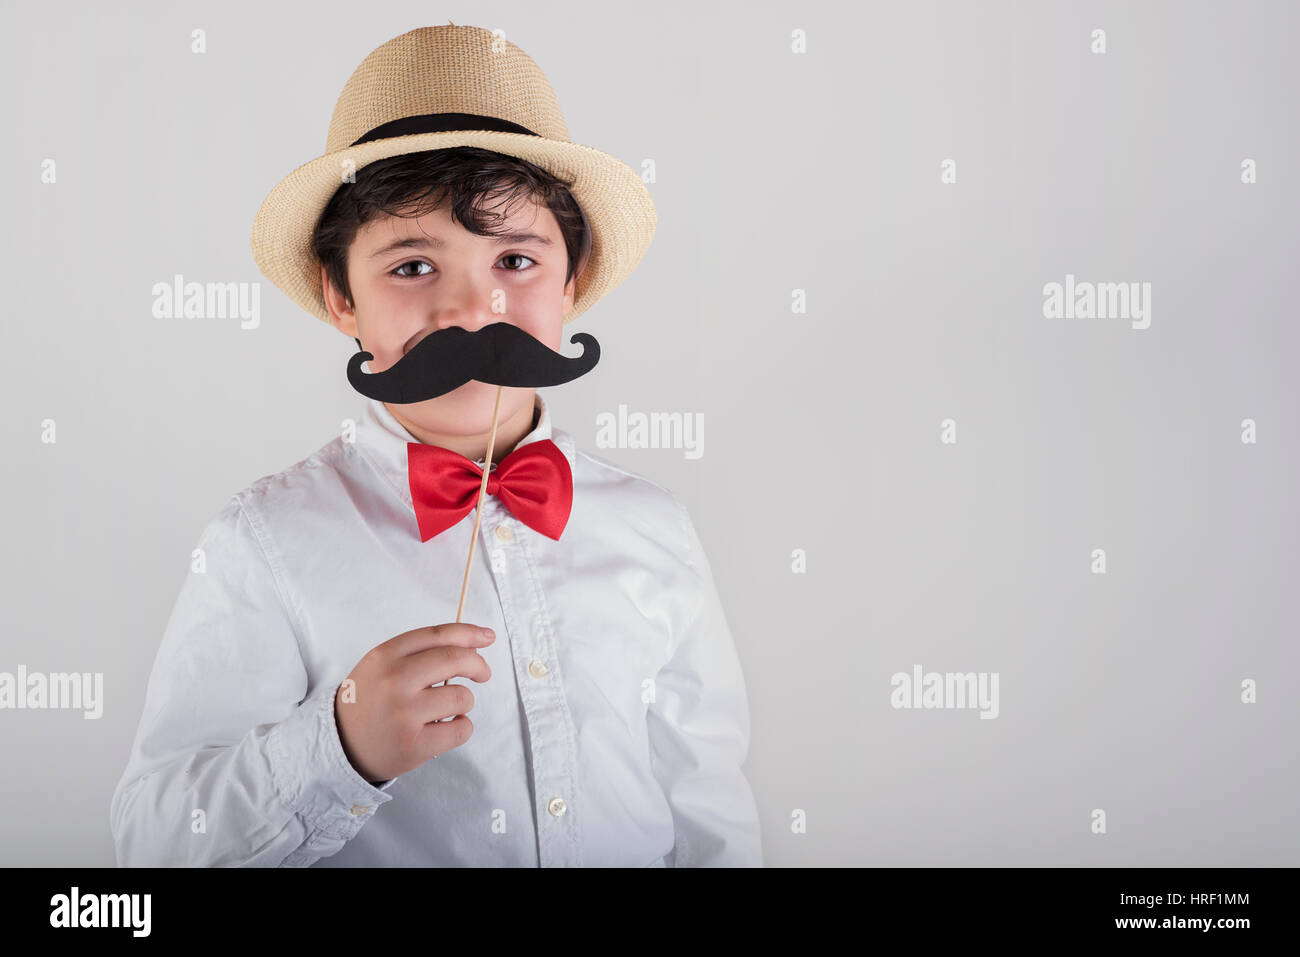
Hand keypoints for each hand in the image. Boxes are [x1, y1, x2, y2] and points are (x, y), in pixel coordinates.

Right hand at [334, 623, 493, 783]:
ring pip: (463, 697)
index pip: (438, 635)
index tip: (487, 637)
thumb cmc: (370, 700)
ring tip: (445, 710)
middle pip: (456, 660)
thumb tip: (473, 644)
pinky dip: (461, 727)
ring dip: (463, 702)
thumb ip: (420, 651)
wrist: (338, 743)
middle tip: (482, 673)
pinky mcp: (415, 745)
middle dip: (478, 665)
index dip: (469, 633)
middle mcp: (394, 681)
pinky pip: (462, 729)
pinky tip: (444, 728)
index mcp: (385, 656)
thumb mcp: (381, 665)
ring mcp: (404, 714)